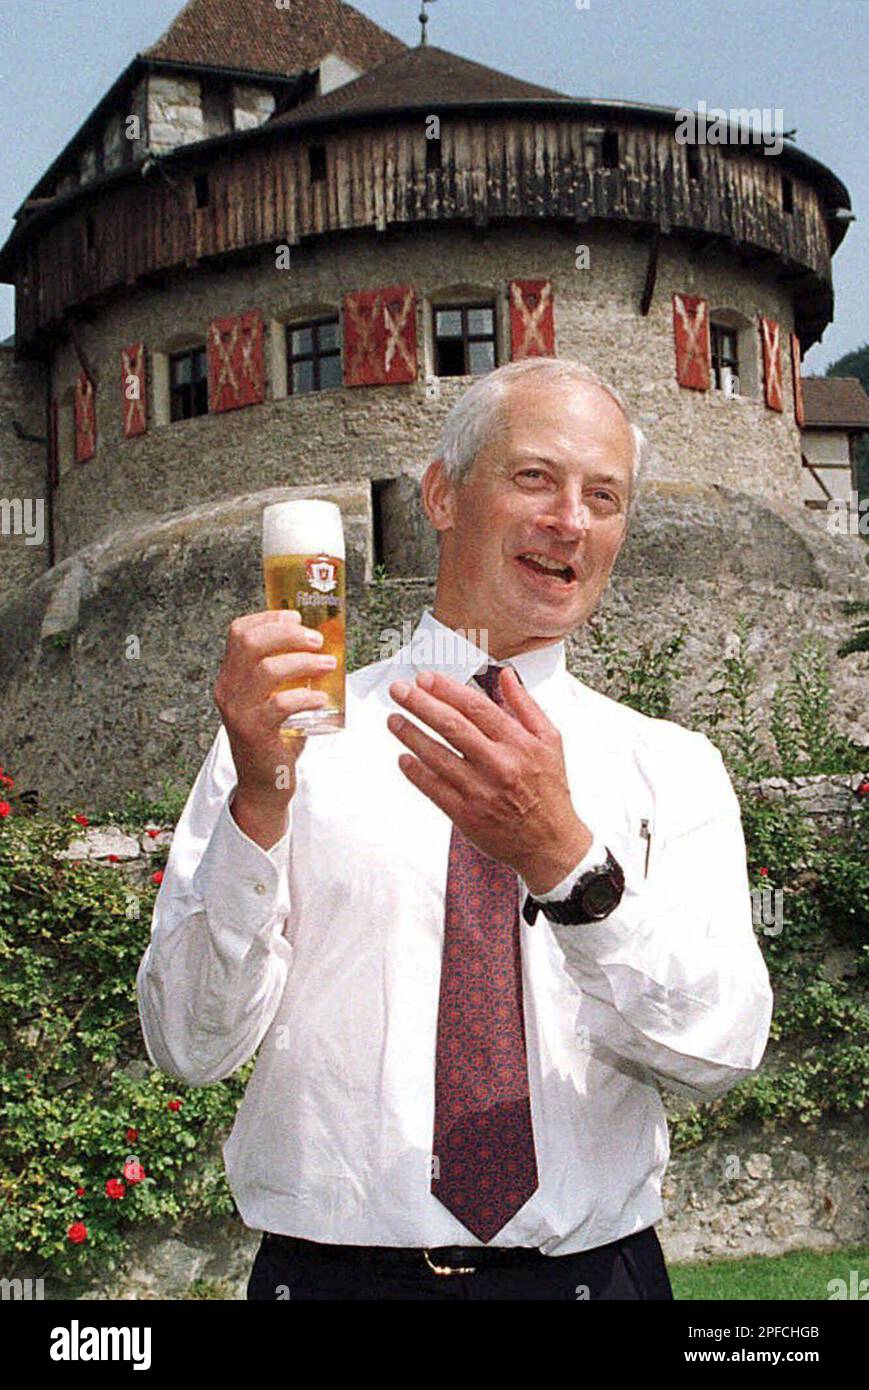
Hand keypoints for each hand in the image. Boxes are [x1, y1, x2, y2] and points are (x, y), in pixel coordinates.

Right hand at [214, 610, 336, 816]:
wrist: (265, 784)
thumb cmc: (275, 738)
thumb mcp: (274, 699)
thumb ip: (287, 675)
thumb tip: (324, 648)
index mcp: (231, 676)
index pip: (239, 632)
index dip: (269, 618)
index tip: (297, 617)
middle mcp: (228, 689)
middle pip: (250, 642)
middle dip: (288, 633)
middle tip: (317, 640)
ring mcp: (238, 710)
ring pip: (267, 669)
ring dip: (303, 662)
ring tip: (328, 664)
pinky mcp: (253, 731)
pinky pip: (280, 704)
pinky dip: (305, 697)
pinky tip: (321, 699)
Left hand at [386, 668, 591, 893]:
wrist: (550, 842)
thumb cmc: (549, 790)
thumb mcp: (550, 741)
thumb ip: (526, 705)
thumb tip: (507, 675)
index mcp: (519, 743)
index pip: (475, 707)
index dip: (446, 690)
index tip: (425, 679)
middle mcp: (498, 765)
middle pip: (451, 726)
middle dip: (419, 704)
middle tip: (398, 690)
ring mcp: (480, 791)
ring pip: (437, 756)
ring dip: (410, 734)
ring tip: (394, 719)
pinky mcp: (466, 815)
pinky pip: (433, 789)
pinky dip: (415, 772)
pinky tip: (403, 758)